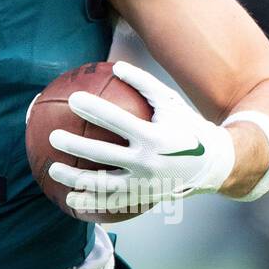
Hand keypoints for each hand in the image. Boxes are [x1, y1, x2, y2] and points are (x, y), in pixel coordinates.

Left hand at [45, 60, 235, 213]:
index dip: (94, 109)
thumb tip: (115, 65)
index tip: (73, 99)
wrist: (215, 165)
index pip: (118, 121)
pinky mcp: (144, 198)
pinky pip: (113, 203)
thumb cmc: (187, 126)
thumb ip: (144, 83)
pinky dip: (91, 203)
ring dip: (75, 179)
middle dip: (75, 145)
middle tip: (53, 137)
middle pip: (104, 154)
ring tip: (53, 170)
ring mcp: (145, 184)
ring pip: (104, 185)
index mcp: (154, 137)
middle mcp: (148, 162)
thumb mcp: (171, 102)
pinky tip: (69, 198)